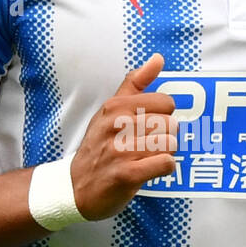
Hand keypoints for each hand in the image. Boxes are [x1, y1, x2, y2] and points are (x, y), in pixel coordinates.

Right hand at [69, 52, 176, 220]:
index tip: (149, 126)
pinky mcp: (126, 175)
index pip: (165, 102)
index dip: (164, 116)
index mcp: (115, 106)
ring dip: (166, 153)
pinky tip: (152, 169)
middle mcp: (116, 125)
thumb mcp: (110, 110)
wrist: (74, 187)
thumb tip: (158, 58)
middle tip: (149, 146)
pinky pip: (165, 164)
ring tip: (149, 157)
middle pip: (170, 123)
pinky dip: (165, 168)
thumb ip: (135, 83)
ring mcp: (120, 151)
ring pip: (170, 143)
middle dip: (166, 137)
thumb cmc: (99, 146)